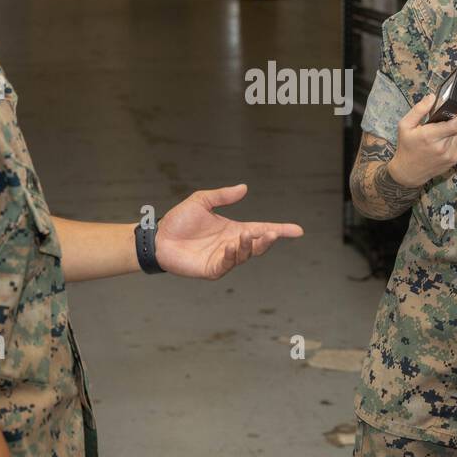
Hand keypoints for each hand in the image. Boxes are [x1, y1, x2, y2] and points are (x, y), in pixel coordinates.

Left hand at [155, 184, 303, 279]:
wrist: (158, 238)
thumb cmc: (179, 221)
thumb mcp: (201, 201)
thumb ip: (222, 196)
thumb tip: (244, 188)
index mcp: (234, 229)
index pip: (262, 229)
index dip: (281, 230)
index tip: (298, 230)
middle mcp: (232, 244)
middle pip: (258, 245)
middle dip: (268, 240)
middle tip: (273, 233)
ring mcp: (223, 258)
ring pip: (245, 255)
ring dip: (249, 246)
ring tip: (246, 235)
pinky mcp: (212, 269)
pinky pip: (227, 264)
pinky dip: (232, 256)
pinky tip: (230, 247)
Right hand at [386, 94, 456, 188]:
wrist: (408, 172)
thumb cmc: (406, 147)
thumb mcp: (405, 125)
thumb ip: (419, 109)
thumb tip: (432, 97)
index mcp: (429, 137)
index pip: (454, 124)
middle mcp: (442, 148)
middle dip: (455, 119)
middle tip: (448, 115)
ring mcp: (449, 155)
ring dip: (456, 128)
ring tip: (444, 127)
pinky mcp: (453, 160)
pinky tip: (447, 136)